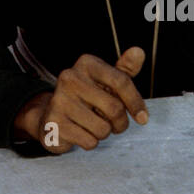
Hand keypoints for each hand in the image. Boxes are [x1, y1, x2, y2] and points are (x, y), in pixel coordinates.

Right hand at [14, 48, 147, 153]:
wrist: (51, 115)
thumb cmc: (86, 98)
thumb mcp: (105, 81)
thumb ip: (124, 69)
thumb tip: (139, 52)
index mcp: (86, 64)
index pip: (121, 81)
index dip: (136, 102)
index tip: (142, 117)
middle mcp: (71, 77)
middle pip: (115, 108)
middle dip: (120, 122)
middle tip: (113, 122)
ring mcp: (60, 100)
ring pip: (103, 129)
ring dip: (104, 133)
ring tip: (94, 125)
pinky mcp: (54, 122)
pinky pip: (89, 141)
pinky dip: (90, 142)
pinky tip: (81, 132)